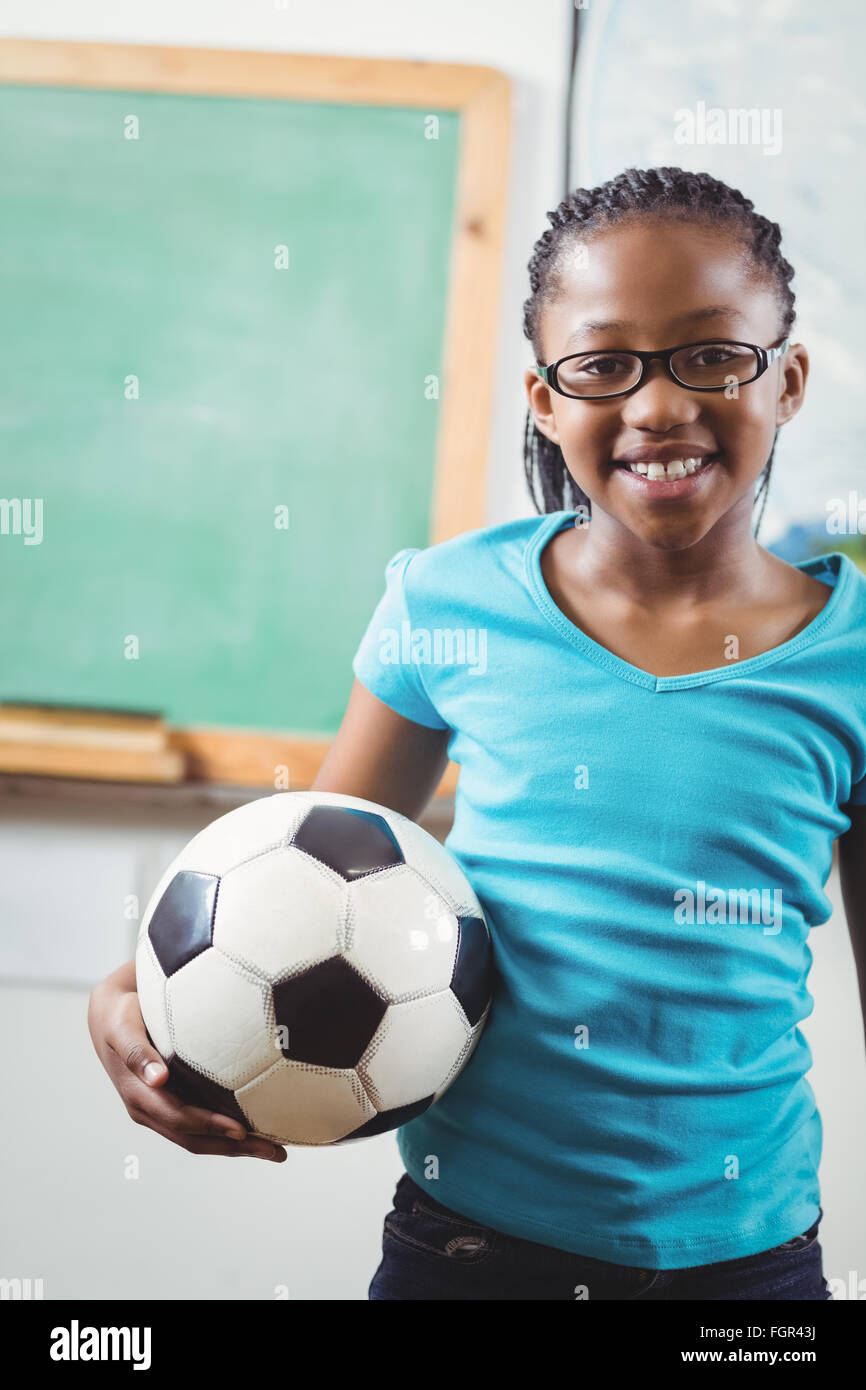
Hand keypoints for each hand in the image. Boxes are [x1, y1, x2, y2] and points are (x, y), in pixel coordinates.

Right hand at [87, 958, 286, 1161]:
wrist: (110, 1016)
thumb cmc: (120, 1017)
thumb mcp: (124, 1028)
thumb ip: (137, 1052)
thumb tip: (158, 1078)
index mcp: (140, 1097)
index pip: (180, 1119)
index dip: (211, 1127)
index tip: (242, 1129)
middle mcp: (150, 1110)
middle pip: (195, 1139)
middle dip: (234, 1148)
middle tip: (275, 1151)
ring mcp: (161, 1110)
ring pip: (200, 1138)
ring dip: (236, 1146)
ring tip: (274, 1149)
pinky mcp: (172, 1103)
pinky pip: (201, 1125)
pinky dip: (227, 1132)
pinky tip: (254, 1128)